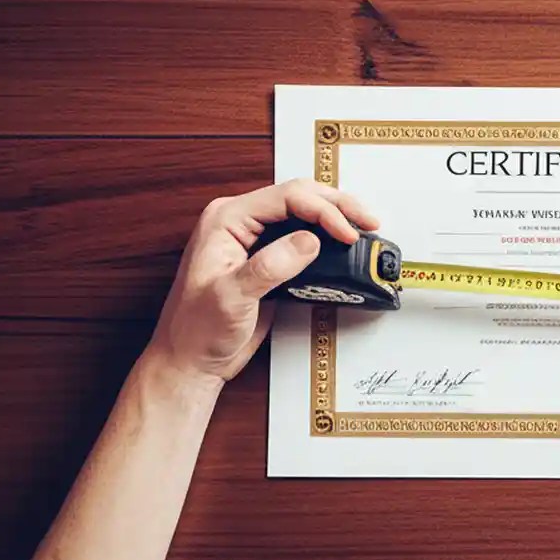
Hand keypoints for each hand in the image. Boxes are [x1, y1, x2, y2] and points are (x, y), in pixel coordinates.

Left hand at [144, 179, 378, 387]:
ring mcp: (254, 240)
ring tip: (363, 227)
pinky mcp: (266, 260)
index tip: (347, 233)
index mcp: (225, 219)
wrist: (191, 362)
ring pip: (303, 213)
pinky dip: (327, 238)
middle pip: (298, 197)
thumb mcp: (231, 298)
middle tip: (368, 221)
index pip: (286, 197)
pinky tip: (344, 244)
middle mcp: (240, 223)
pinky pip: (302, 236)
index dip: (323, 210)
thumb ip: (270, 266)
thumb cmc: (196, 331)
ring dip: (335, 217)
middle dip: (337, 205)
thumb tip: (309, 241)